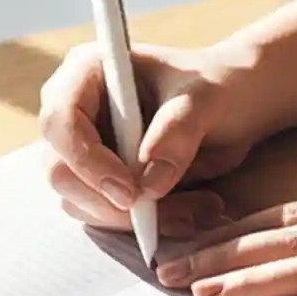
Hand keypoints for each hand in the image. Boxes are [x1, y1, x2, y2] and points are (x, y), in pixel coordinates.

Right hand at [39, 42, 257, 235]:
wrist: (237, 104)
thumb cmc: (219, 86)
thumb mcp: (207, 100)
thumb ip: (177, 132)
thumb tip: (148, 181)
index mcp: (87, 72)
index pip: (61, 122)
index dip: (88, 161)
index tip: (131, 192)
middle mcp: (73, 110)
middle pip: (59, 169)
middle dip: (105, 201)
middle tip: (155, 217)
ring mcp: (82, 147)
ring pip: (78, 200)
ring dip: (129, 218)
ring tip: (193, 210)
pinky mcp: (97, 179)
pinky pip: (102, 213)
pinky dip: (140, 223)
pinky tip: (185, 213)